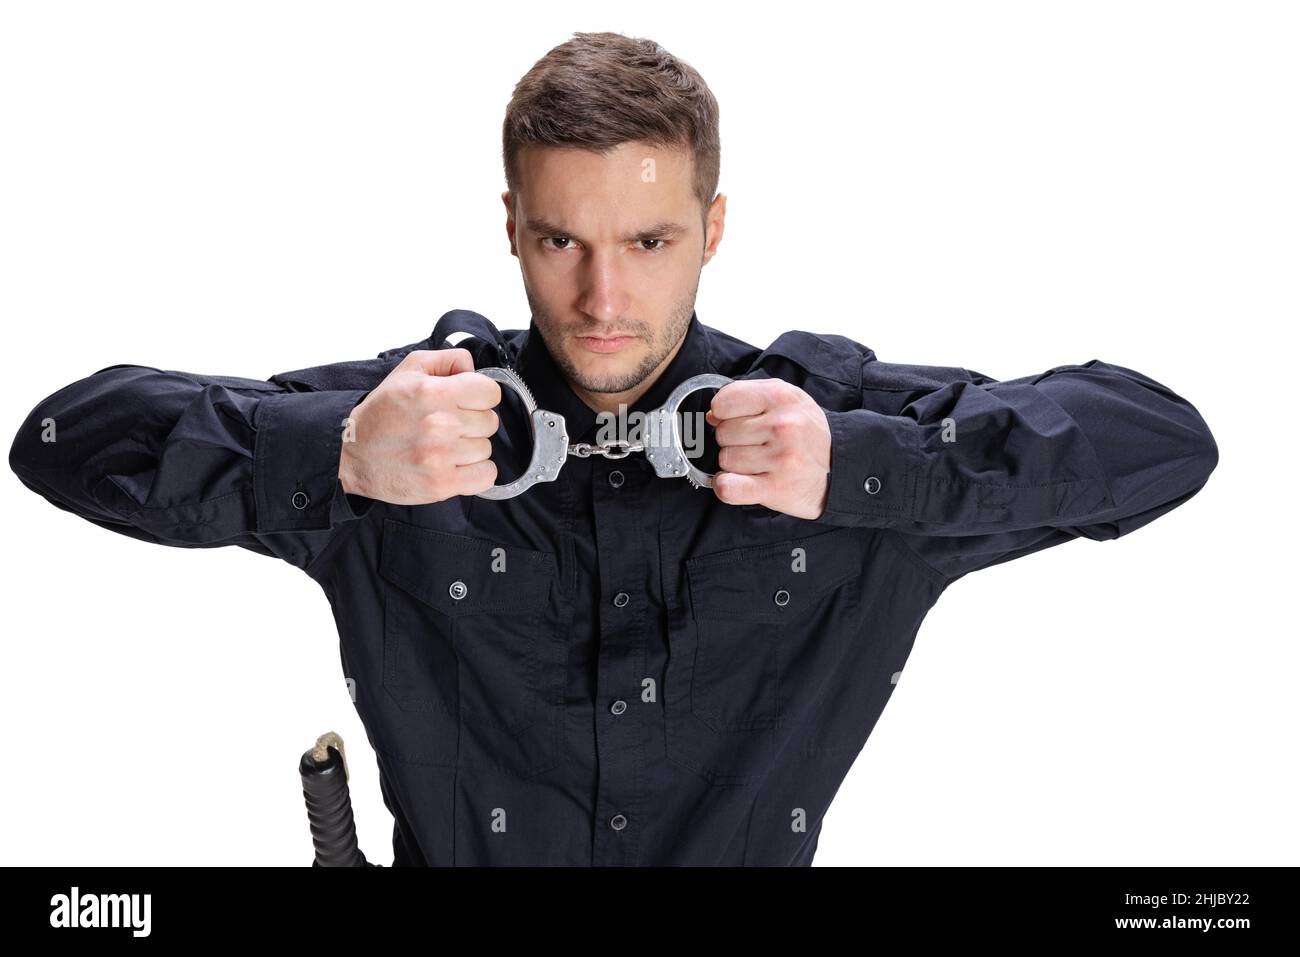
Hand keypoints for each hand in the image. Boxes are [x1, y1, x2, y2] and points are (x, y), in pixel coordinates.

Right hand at [338, 348, 501, 503]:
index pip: (491, 392)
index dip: (480, 396)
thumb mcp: (409, 370)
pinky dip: (477, 473)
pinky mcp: (441, 484)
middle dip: (473, 422)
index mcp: (433, 392)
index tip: (466, 402)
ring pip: (486, 448)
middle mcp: (440, 424)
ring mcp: (441, 456)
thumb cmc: (382, 413)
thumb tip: (473, 369)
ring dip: (471, 448)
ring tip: (444, 447)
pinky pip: (486, 476)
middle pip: (490, 421)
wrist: (352, 454)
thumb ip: (448, 359)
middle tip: (449, 426)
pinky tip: (456, 466)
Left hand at [705, 378, 831, 519]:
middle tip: (757, 445)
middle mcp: (782, 426)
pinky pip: (729, 487)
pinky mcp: (776, 488)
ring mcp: (780, 458)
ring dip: (737, 465)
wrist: (842, 467)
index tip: (735, 420)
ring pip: (725, 460)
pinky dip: (727, 486)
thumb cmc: (808, 434)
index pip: (724, 402)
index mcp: (781, 397)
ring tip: (761, 463)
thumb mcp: (787, 399)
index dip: (723, 413)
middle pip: (723, 433)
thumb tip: (711, 415)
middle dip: (734, 441)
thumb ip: (748, 396)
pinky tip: (740, 482)